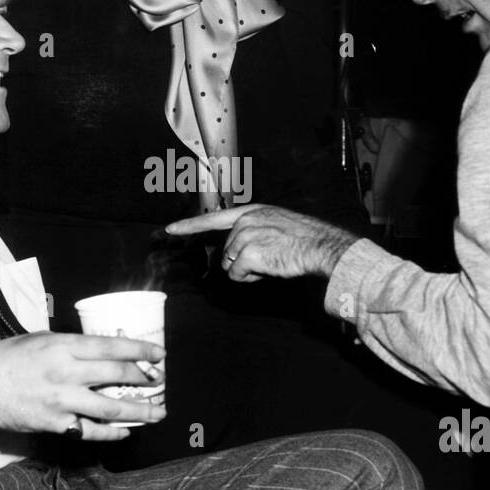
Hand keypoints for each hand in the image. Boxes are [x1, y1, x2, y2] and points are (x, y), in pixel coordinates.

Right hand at [0, 332, 165, 441]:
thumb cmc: (8, 359)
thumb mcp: (41, 339)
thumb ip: (72, 345)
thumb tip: (102, 349)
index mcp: (64, 347)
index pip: (113, 346)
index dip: (141, 350)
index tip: (159, 354)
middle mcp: (67, 373)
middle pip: (118, 374)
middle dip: (145, 378)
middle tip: (159, 381)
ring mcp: (63, 401)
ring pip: (112, 408)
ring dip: (140, 411)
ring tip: (158, 413)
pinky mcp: (56, 423)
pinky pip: (92, 430)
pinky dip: (112, 433)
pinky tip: (126, 431)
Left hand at [165, 204, 357, 281]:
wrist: (320, 246)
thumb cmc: (304, 240)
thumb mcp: (276, 225)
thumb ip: (253, 232)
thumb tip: (237, 253)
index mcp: (252, 212)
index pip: (213, 218)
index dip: (189, 225)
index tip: (169, 229)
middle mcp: (245, 220)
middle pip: (226, 252)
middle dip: (242, 262)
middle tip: (270, 258)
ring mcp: (245, 235)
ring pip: (231, 265)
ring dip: (248, 270)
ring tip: (272, 261)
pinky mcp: (248, 252)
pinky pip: (238, 275)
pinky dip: (251, 278)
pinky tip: (269, 268)